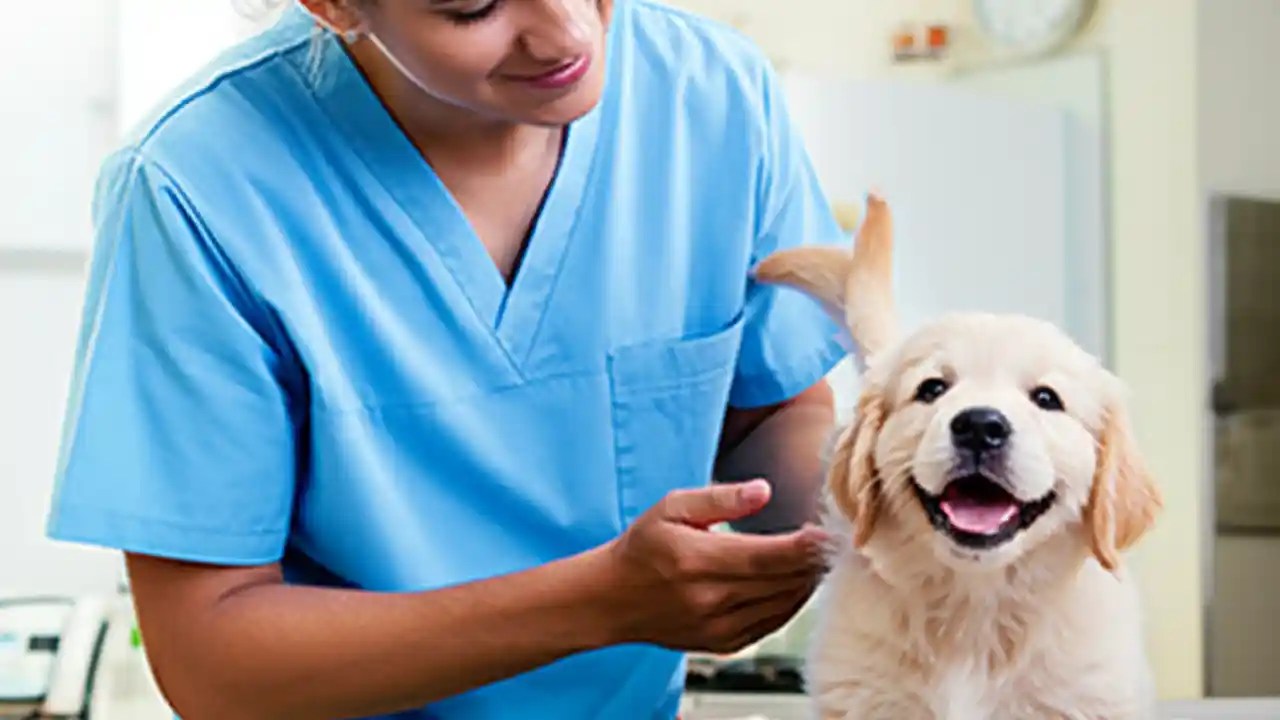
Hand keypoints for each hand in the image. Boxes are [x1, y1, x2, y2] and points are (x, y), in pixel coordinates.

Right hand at [601, 479, 828, 653]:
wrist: (611, 599)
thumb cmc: (642, 548)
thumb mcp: (672, 507)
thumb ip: (719, 498)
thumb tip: (763, 490)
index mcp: (696, 560)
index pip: (766, 556)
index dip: (805, 545)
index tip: (829, 531)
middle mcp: (709, 598)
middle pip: (782, 581)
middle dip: (814, 560)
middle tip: (834, 539)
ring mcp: (718, 626)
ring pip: (783, 605)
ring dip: (806, 581)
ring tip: (818, 557)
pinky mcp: (723, 643)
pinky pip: (772, 623)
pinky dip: (791, 602)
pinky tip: (795, 581)